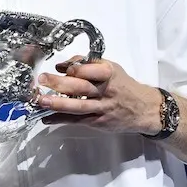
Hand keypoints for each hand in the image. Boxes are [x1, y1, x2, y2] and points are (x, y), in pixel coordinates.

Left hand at [35, 55, 162, 134]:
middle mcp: (106, 91)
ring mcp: (102, 108)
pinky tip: (46, 118)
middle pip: (81, 87)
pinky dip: (61, 119)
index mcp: (109, 74)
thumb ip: (87, 65)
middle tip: (41, 80)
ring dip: (57, 104)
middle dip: (59, 84)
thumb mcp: (111, 68)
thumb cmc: (123, 85)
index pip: (89, 70)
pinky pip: (77, 120)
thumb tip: (61, 66)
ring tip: (41, 101)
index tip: (59, 67)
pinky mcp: (98, 122)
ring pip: (78, 106)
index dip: (73, 68)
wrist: (144, 109)